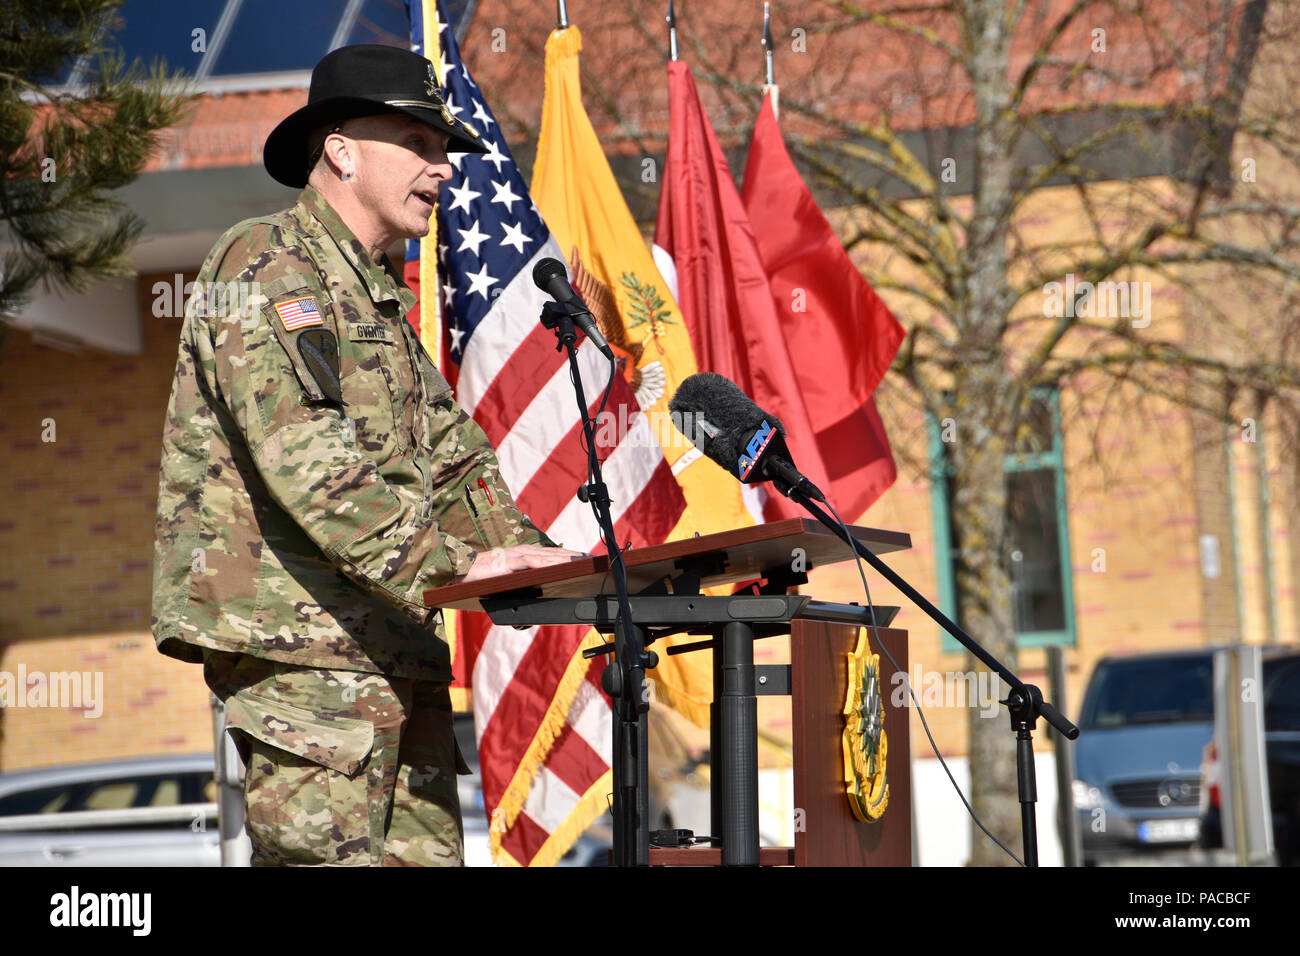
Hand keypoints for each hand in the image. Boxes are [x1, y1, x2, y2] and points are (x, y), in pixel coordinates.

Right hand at [460, 544, 587, 581]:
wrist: (461, 570)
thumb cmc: (483, 577)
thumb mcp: (507, 577)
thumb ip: (522, 580)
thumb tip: (538, 590)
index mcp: (524, 554)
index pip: (552, 554)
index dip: (570, 555)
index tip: (586, 558)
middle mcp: (523, 551)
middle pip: (554, 553)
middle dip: (574, 556)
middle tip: (593, 559)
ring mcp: (517, 556)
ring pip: (547, 556)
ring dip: (566, 559)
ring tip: (583, 562)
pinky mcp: (510, 562)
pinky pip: (533, 563)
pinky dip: (548, 564)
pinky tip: (560, 567)